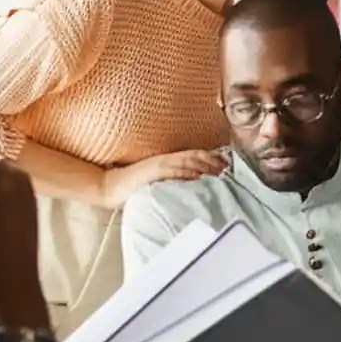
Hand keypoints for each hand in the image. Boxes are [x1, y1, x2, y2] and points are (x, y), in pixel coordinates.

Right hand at [102, 149, 229, 207]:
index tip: (227, 164)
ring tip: (219, 173)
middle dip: (213, 161)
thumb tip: (194, 186)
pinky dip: (186, 174)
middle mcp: (166, 159)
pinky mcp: (152, 173)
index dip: (212, 157)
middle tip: (228, 169)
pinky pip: (172, 172)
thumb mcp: (159, 180)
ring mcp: (159, 165)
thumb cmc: (135, 186)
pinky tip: (198, 178)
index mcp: (168, 160)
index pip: (194, 155)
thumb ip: (174, 180)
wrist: (112, 186)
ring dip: (204, 166)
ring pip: (187, 162)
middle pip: (195, 157)